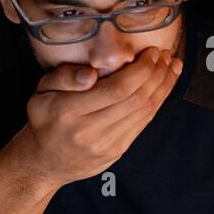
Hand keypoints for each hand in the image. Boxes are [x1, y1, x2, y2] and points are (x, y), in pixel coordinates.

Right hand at [14, 46, 181, 191]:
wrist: (44, 161)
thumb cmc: (45, 118)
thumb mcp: (41, 91)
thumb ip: (64, 77)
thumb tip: (91, 73)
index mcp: (68, 111)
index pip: (116, 89)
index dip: (141, 69)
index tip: (151, 52)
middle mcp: (88, 130)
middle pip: (135, 100)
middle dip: (156, 74)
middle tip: (165, 55)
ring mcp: (105, 144)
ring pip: (144, 112)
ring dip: (163, 87)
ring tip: (172, 67)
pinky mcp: (117, 151)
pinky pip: (143, 124)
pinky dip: (157, 103)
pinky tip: (164, 87)